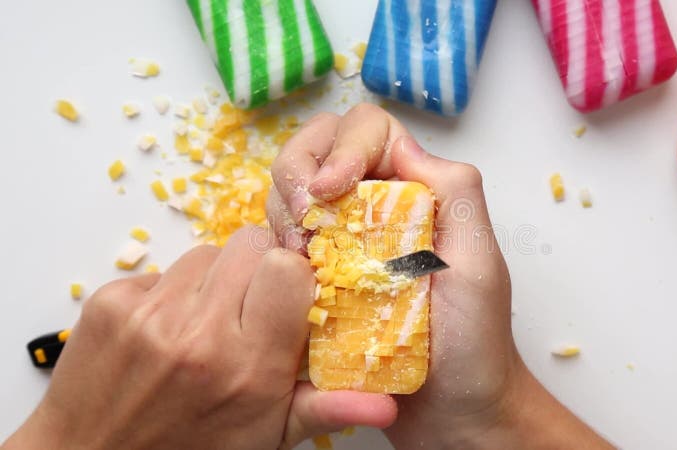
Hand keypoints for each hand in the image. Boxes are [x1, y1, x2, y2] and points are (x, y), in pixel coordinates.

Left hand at [3, 226, 395, 449]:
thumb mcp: (268, 436)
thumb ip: (327, 409)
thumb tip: (386, 406)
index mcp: (251, 368)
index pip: (289, 268)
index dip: (293, 274)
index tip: (288, 295)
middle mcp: (201, 336)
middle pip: (250, 243)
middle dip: (257, 266)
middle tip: (249, 304)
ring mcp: (151, 316)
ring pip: (206, 251)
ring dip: (214, 278)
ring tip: (205, 322)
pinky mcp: (111, 303)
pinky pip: (161, 268)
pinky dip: (170, 291)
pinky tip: (166, 330)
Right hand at [269, 104, 612, 448]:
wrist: (453, 415)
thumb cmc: (475, 345)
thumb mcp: (479, 261)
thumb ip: (456, 191)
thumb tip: (400, 147)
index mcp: (414, 193)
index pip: (366, 132)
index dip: (340, 148)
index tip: (329, 191)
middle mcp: (374, 210)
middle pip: (317, 153)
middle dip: (297, 174)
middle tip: (303, 222)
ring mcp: (341, 247)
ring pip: (290, 196)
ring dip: (283, 214)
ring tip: (299, 257)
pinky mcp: (317, 284)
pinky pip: (279, 249)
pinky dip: (272, 253)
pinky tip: (288, 278)